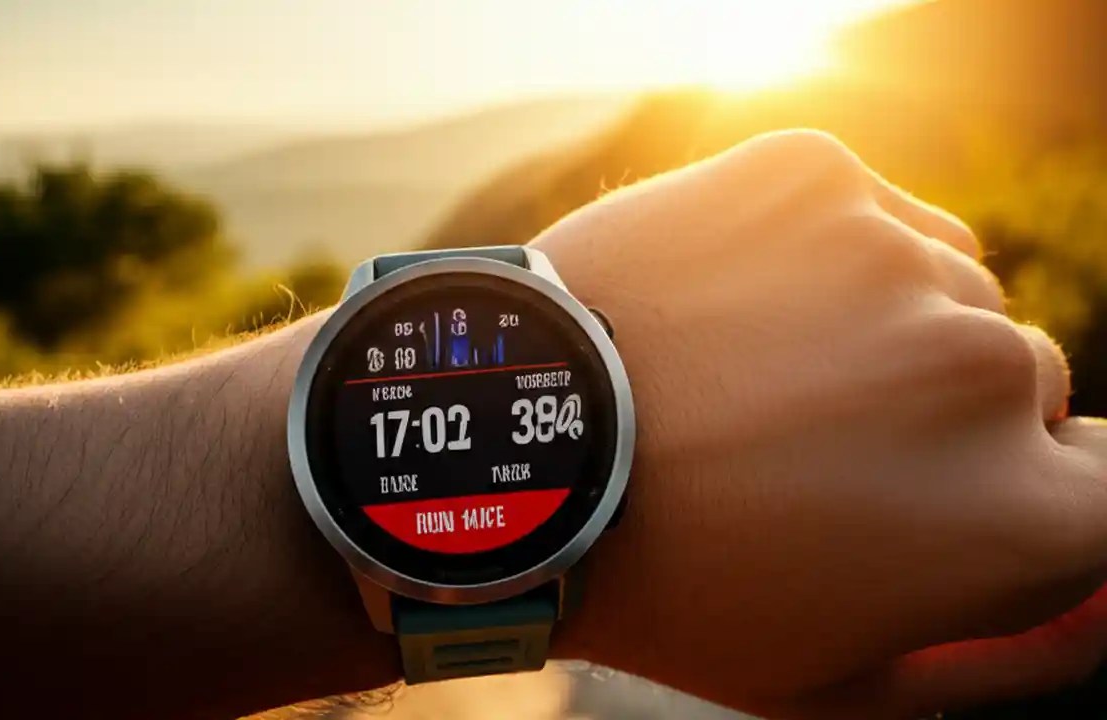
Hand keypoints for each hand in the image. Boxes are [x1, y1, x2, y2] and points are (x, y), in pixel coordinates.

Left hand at [535, 130, 1106, 718]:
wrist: (509, 452)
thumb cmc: (672, 586)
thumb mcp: (840, 682)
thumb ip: (1010, 649)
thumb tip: (1100, 593)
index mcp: (1017, 514)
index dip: (1028, 486)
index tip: (945, 486)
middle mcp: (987, 370)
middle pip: (1023, 379)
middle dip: (939, 414)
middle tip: (805, 443)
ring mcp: (896, 256)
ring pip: (947, 286)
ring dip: (883, 325)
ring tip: (754, 374)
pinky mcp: (814, 174)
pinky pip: (871, 217)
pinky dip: (824, 256)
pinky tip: (731, 307)